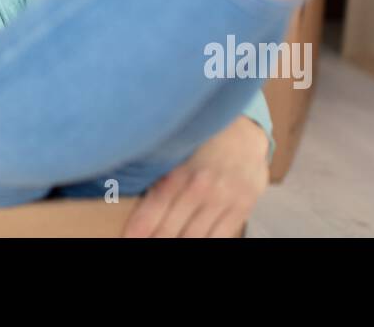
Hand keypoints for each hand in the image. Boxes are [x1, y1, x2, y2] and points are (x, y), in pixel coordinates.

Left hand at [122, 116, 269, 237]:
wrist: (245, 132)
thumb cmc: (202, 140)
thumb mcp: (177, 148)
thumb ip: (159, 172)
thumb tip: (127, 193)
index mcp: (180, 168)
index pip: (155, 206)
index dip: (140, 228)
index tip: (128, 238)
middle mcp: (202, 185)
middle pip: (172, 228)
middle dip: (156, 238)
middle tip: (142, 242)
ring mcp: (225, 199)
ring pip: (195, 237)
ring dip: (177, 242)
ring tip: (161, 241)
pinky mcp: (242, 208)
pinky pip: (220, 237)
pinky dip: (204, 242)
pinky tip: (190, 241)